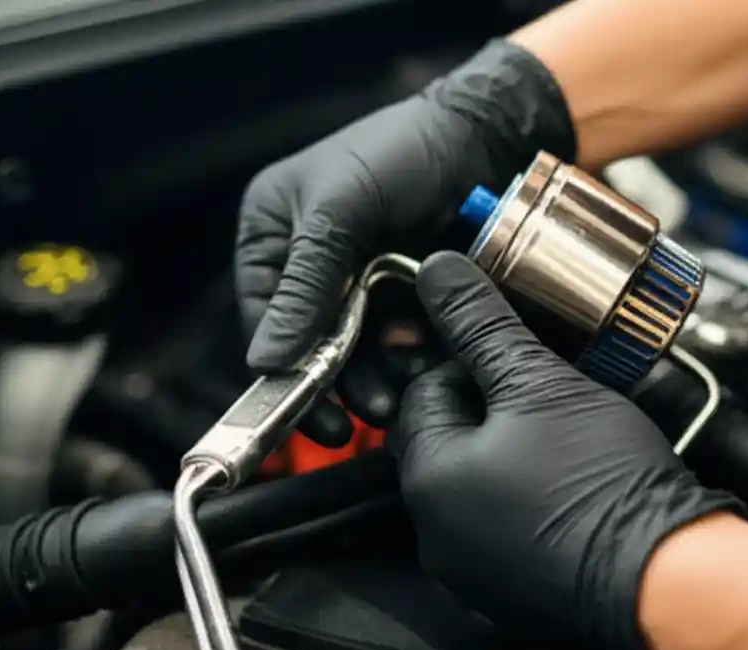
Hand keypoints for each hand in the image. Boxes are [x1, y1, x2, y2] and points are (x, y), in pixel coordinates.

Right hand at [235, 40, 574, 443]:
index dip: (285, 368)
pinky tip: (429, 373)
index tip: (312, 409)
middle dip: (341, 382)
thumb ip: (305, 283)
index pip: (265, 319)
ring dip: (381, 379)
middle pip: (314, 345)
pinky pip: (401, 343)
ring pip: (360, 353)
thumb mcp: (341, 209)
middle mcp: (312, 267)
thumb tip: (266, 360)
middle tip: (371, 413)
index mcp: (274, 238)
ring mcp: (362, 284)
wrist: (482, 138)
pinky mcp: (407, 297)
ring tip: (404, 399)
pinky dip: (413, 361)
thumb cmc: (400, 151)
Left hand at [394, 252, 740, 649]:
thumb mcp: (541, 383)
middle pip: (452, 441)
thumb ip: (482, 325)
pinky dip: (537, 497)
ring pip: (485, 485)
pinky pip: (513, 526)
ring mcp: (478, 573)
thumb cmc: (607, 488)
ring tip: (571, 433)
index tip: (515, 353)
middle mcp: (439, 535)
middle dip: (496, 407)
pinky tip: (579, 482)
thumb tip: (439, 276)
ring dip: (519, 451)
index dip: (471, 360)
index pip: (422, 393)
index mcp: (429, 480)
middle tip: (548, 390)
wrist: (669, 580)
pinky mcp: (520, 595)